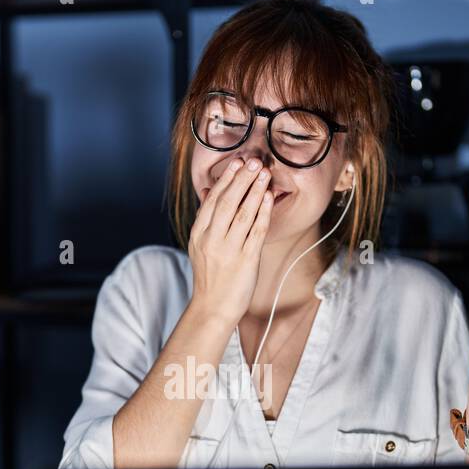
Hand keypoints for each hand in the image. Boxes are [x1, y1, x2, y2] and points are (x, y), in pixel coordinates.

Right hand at [187, 157, 273, 325]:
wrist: (213, 308)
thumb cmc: (211, 276)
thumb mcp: (201, 245)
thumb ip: (208, 220)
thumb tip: (211, 192)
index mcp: (199, 233)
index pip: (212, 200)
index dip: (226, 179)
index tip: (237, 162)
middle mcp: (212, 239)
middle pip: (227, 202)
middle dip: (242, 179)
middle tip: (254, 161)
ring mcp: (229, 250)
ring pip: (243, 213)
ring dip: (255, 190)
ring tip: (264, 173)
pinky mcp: (246, 261)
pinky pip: (256, 232)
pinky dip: (263, 212)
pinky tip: (268, 198)